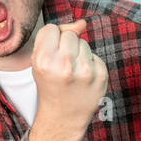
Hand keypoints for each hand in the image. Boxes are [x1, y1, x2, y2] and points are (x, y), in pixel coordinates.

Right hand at [29, 19, 107, 140]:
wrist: (63, 117)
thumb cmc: (50, 85)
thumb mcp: (40, 62)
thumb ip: (56, 37)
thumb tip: (83, 23)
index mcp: (43, 61)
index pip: (51, 29)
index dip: (51, 41)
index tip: (49, 55)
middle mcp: (64, 65)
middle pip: (69, 35)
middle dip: (66, 46)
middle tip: (61, 66)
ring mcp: (85, 71)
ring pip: (84, 43)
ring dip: (79, 54)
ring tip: (72, 73)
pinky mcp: (101, 76)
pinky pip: (95, 56)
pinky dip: (90, 64)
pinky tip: (83, 78)